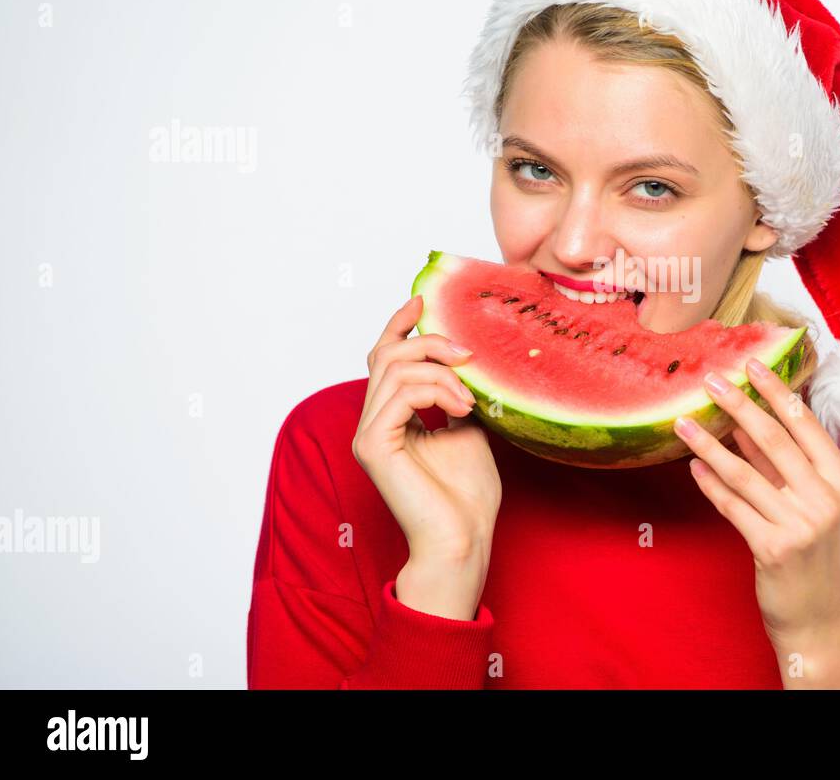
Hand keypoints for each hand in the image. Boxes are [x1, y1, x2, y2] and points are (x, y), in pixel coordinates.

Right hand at [352, 294, 501, 590]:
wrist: (463, 538)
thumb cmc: (467, 495)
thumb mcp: (468, 428)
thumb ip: (455, 394)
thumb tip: (465, 359)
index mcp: (392, 417)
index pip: (385, 358)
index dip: (399, 325)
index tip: (423, 301)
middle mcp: (374, 422)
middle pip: (388, 354)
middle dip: (431, 343)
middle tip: (469, 354)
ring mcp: (369, 433)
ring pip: (395, 369)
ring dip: (441, 373)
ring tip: (470, 399)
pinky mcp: (373, 445)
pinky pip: (399, 394)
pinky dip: (435, 391)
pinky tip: (460, 410)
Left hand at [674, 357, 839, 652]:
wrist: (822, 622)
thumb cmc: (819, 561)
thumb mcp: (820, 510)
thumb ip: (789, 470)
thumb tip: (750, 424)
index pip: (806, 426)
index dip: (777, 392)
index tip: (753, 365)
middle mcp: (827, 500)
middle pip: (774, 440)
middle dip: (739, 405)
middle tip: (711, 380)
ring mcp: (801, 525)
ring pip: (745, 472)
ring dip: (710, 443)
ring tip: (683, 422)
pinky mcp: (773, 548)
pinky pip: (733, 506)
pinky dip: (710, 483)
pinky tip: (692, 466)